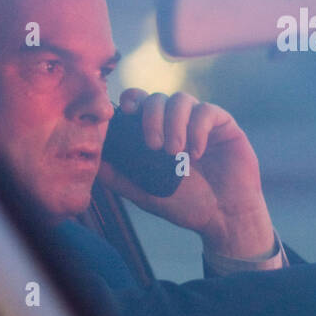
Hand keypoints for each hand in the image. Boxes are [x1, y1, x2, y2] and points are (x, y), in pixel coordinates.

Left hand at [96, 89, 275, 258]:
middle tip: (153, 146)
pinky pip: (207, 111)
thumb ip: (117, 177)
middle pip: (157, 98)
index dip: (131, 99)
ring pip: (181, 99)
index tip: (125, 112)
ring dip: (174, 124)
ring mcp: (200, 121)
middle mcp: (177, 122)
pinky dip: (198, 129)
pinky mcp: (224, 124)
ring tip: (174, 153)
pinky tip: (196, 153)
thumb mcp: (143, 192)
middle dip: (151, 117)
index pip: (140, 102)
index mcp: (156, 132)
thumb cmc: (184, 204)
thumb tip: (91, 160)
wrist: (222, 218)